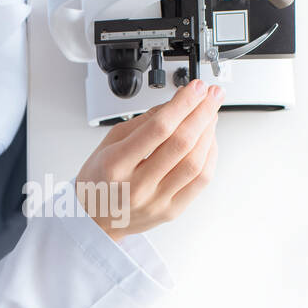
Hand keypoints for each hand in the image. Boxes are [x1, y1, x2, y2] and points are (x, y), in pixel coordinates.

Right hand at [74, 79, 223, 241]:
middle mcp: (137, 186)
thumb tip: (176, 102)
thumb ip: (143, 122)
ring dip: (209, 132)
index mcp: (116, 165)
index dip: (183, 104)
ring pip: (196, 162)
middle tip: (211, 95)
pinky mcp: (171, 211)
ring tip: (210, 115)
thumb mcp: (109, 143)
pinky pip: (201, 181)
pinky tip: (208, 140)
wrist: (95, 219)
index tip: (195, 88)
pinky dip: (210, 155)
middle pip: (181, 144)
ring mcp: (156, 201)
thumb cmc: (99, 180)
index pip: (158, 128)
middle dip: (202, 112)